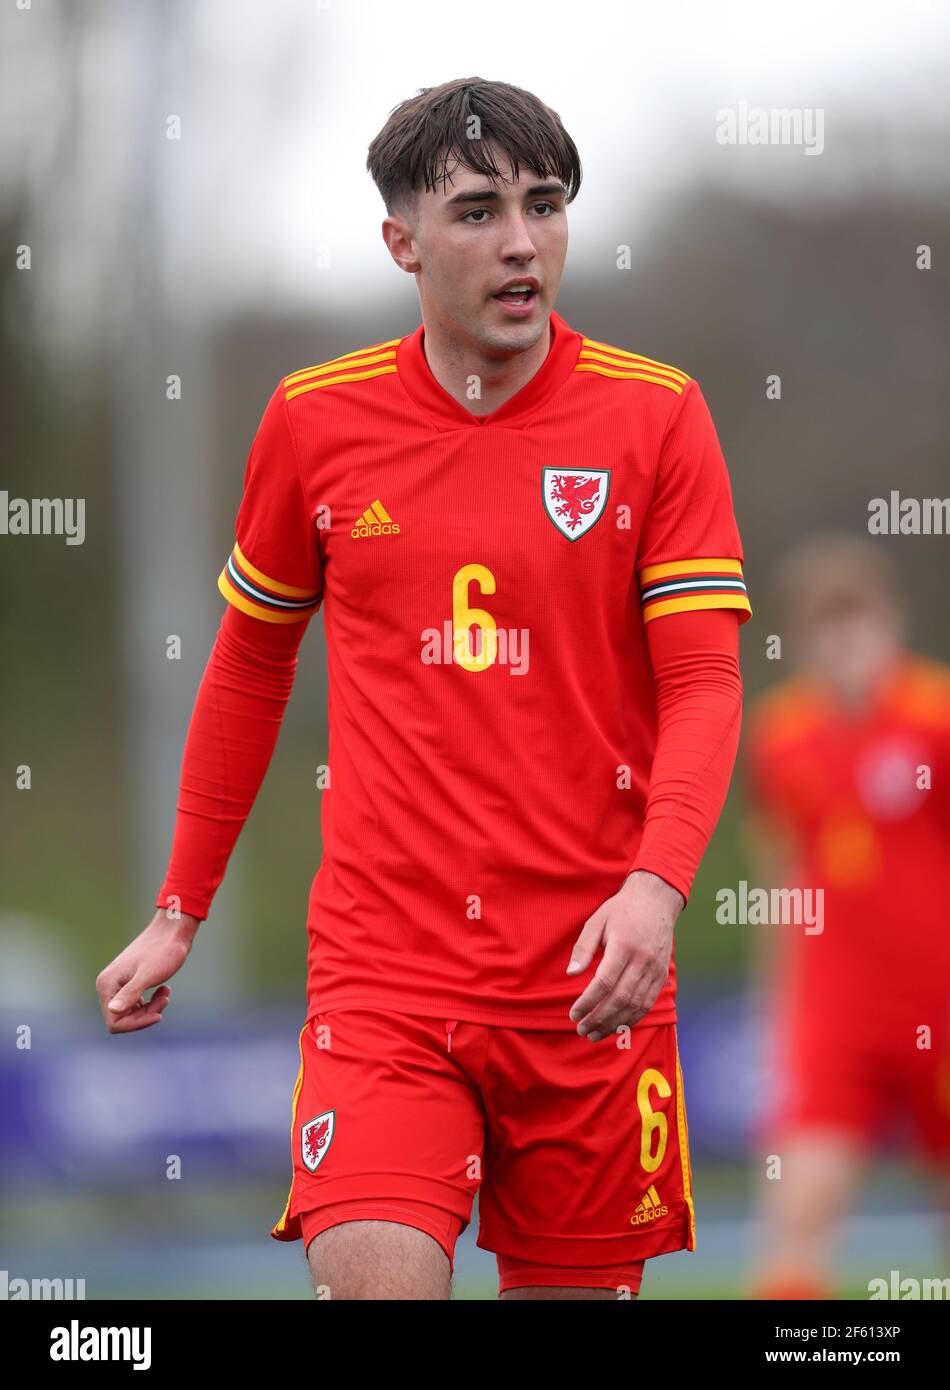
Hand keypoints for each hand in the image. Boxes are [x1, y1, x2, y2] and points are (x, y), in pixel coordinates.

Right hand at [96, 909, 199, 1033]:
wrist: (173, 931)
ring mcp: (119, 984)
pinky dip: (151, 1002)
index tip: (157, 1014)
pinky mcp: (130, 982)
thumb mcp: (148, 975)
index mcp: (107, 984)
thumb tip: (113, 1010)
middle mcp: (108, 985)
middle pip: (122, 1019)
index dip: (136, 1023)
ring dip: (150, 1008)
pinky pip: (137, 1004)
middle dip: (144, 1015)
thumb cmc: (162, 950)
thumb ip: (130, 993)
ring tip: (165, 995)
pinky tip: (164, 990)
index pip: (114, 1022)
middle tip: (164, 1001)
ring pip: (131, 1012)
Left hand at [566, 870, 684, 1040]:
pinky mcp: (661, 976)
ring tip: (595, 1034)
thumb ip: (584, 947)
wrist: (656, 900)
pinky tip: (616, 1026)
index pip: (604, 983)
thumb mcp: (597, 921)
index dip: (588, 1002)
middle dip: (599, 1019)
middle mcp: (642, 961)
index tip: (574, 1014)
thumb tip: (571, 973)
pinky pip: (647, 1003)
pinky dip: (632, 1019)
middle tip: (582, 1030)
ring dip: (615, 1024)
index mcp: (624, 946)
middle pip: (620, 999)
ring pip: (635, 1006)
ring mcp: (655, 970)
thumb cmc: (621, 910)